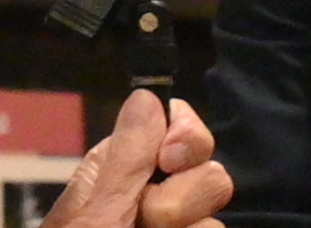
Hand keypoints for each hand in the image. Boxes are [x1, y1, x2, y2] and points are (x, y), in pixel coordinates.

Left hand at [41, 91, 232, 227]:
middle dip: (183, 197)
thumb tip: (147, 95)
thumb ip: (124, 160)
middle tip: (147, 223)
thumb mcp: (95, 217)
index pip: (174, 127)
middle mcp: (149, 203)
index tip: (171, 158)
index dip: (184, 134)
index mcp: (117, 175)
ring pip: (215, 221)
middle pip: (208, 172)